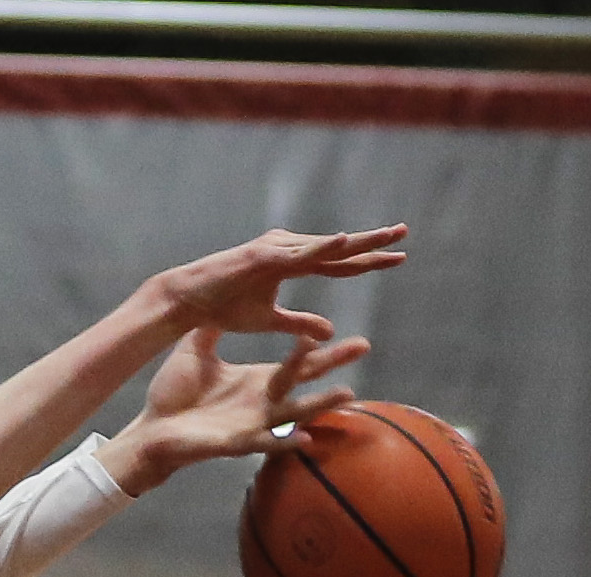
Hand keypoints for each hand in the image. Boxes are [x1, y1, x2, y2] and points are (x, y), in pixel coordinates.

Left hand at [100, 329, 367, 493]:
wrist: (153, 430)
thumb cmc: (175, 396)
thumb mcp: (195, 355)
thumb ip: (210, 331)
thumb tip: (218, 300)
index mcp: (258, 380)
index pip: (295, 359)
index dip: (314, 343)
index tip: (335, 325)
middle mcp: (264, 402)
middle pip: (305, 379)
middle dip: (333, 362)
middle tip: (364, 344)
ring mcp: (255, 424)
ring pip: (295, 413)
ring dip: (321, 403)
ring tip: (348, 392)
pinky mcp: (239, 443)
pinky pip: (268, 445)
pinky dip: (287, 443)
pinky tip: (307, 440)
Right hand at [152, 226, 407, 341]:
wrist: (186, 302)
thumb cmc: (222, 309)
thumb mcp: (269, 321)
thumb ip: (299, 323)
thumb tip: (329, 331)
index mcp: (290, 265)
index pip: (337, 263)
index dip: (366, 261)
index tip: (397, 258)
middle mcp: (287, 252)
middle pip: (338, 249)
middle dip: (372, 241)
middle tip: (404, 232)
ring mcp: (275, 251)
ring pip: (325, 246)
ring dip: (358, 240)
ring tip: (389, 234)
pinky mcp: (261, 258)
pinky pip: (298, 253)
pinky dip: (321, 246)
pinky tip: (344, 240)